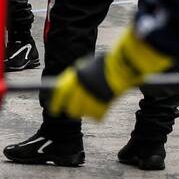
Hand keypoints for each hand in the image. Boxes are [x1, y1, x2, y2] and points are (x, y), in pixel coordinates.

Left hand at [49, 26, 172, 121]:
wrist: (124, 63)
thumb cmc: (107, 62)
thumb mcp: (87, 65)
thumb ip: (78, 76)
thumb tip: (69, 84)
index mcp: (75, 77)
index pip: (60, 94)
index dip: (56, 103)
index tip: (54, 110)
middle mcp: (82, 88)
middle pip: (72, 107)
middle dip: (72, 111)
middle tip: (73, 112)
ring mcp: (93, 97)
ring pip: (84, 113)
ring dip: (85, 113)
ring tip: (88, 109)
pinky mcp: (105, 104)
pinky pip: (97, 116)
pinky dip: (98, 116)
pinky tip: (99, 113)